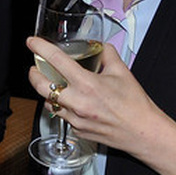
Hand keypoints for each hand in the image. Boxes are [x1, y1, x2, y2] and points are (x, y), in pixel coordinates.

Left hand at [26, 37, 175, 167]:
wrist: (143, 132)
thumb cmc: (135, 104)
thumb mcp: (122, 71)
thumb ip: (107, 54)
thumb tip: (98, 47)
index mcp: (87, 84)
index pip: (56, 60)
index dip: (40, 48)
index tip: (32, 42)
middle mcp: (78, 102)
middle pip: (41, 86)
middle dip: (33, 75)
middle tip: (34, 68)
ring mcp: (76, 119)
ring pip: (49, 103)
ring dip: (48, 93)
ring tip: (53, 85)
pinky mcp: (77, 130)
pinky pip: (63, 116)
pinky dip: (63, 108)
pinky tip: (71, 103)